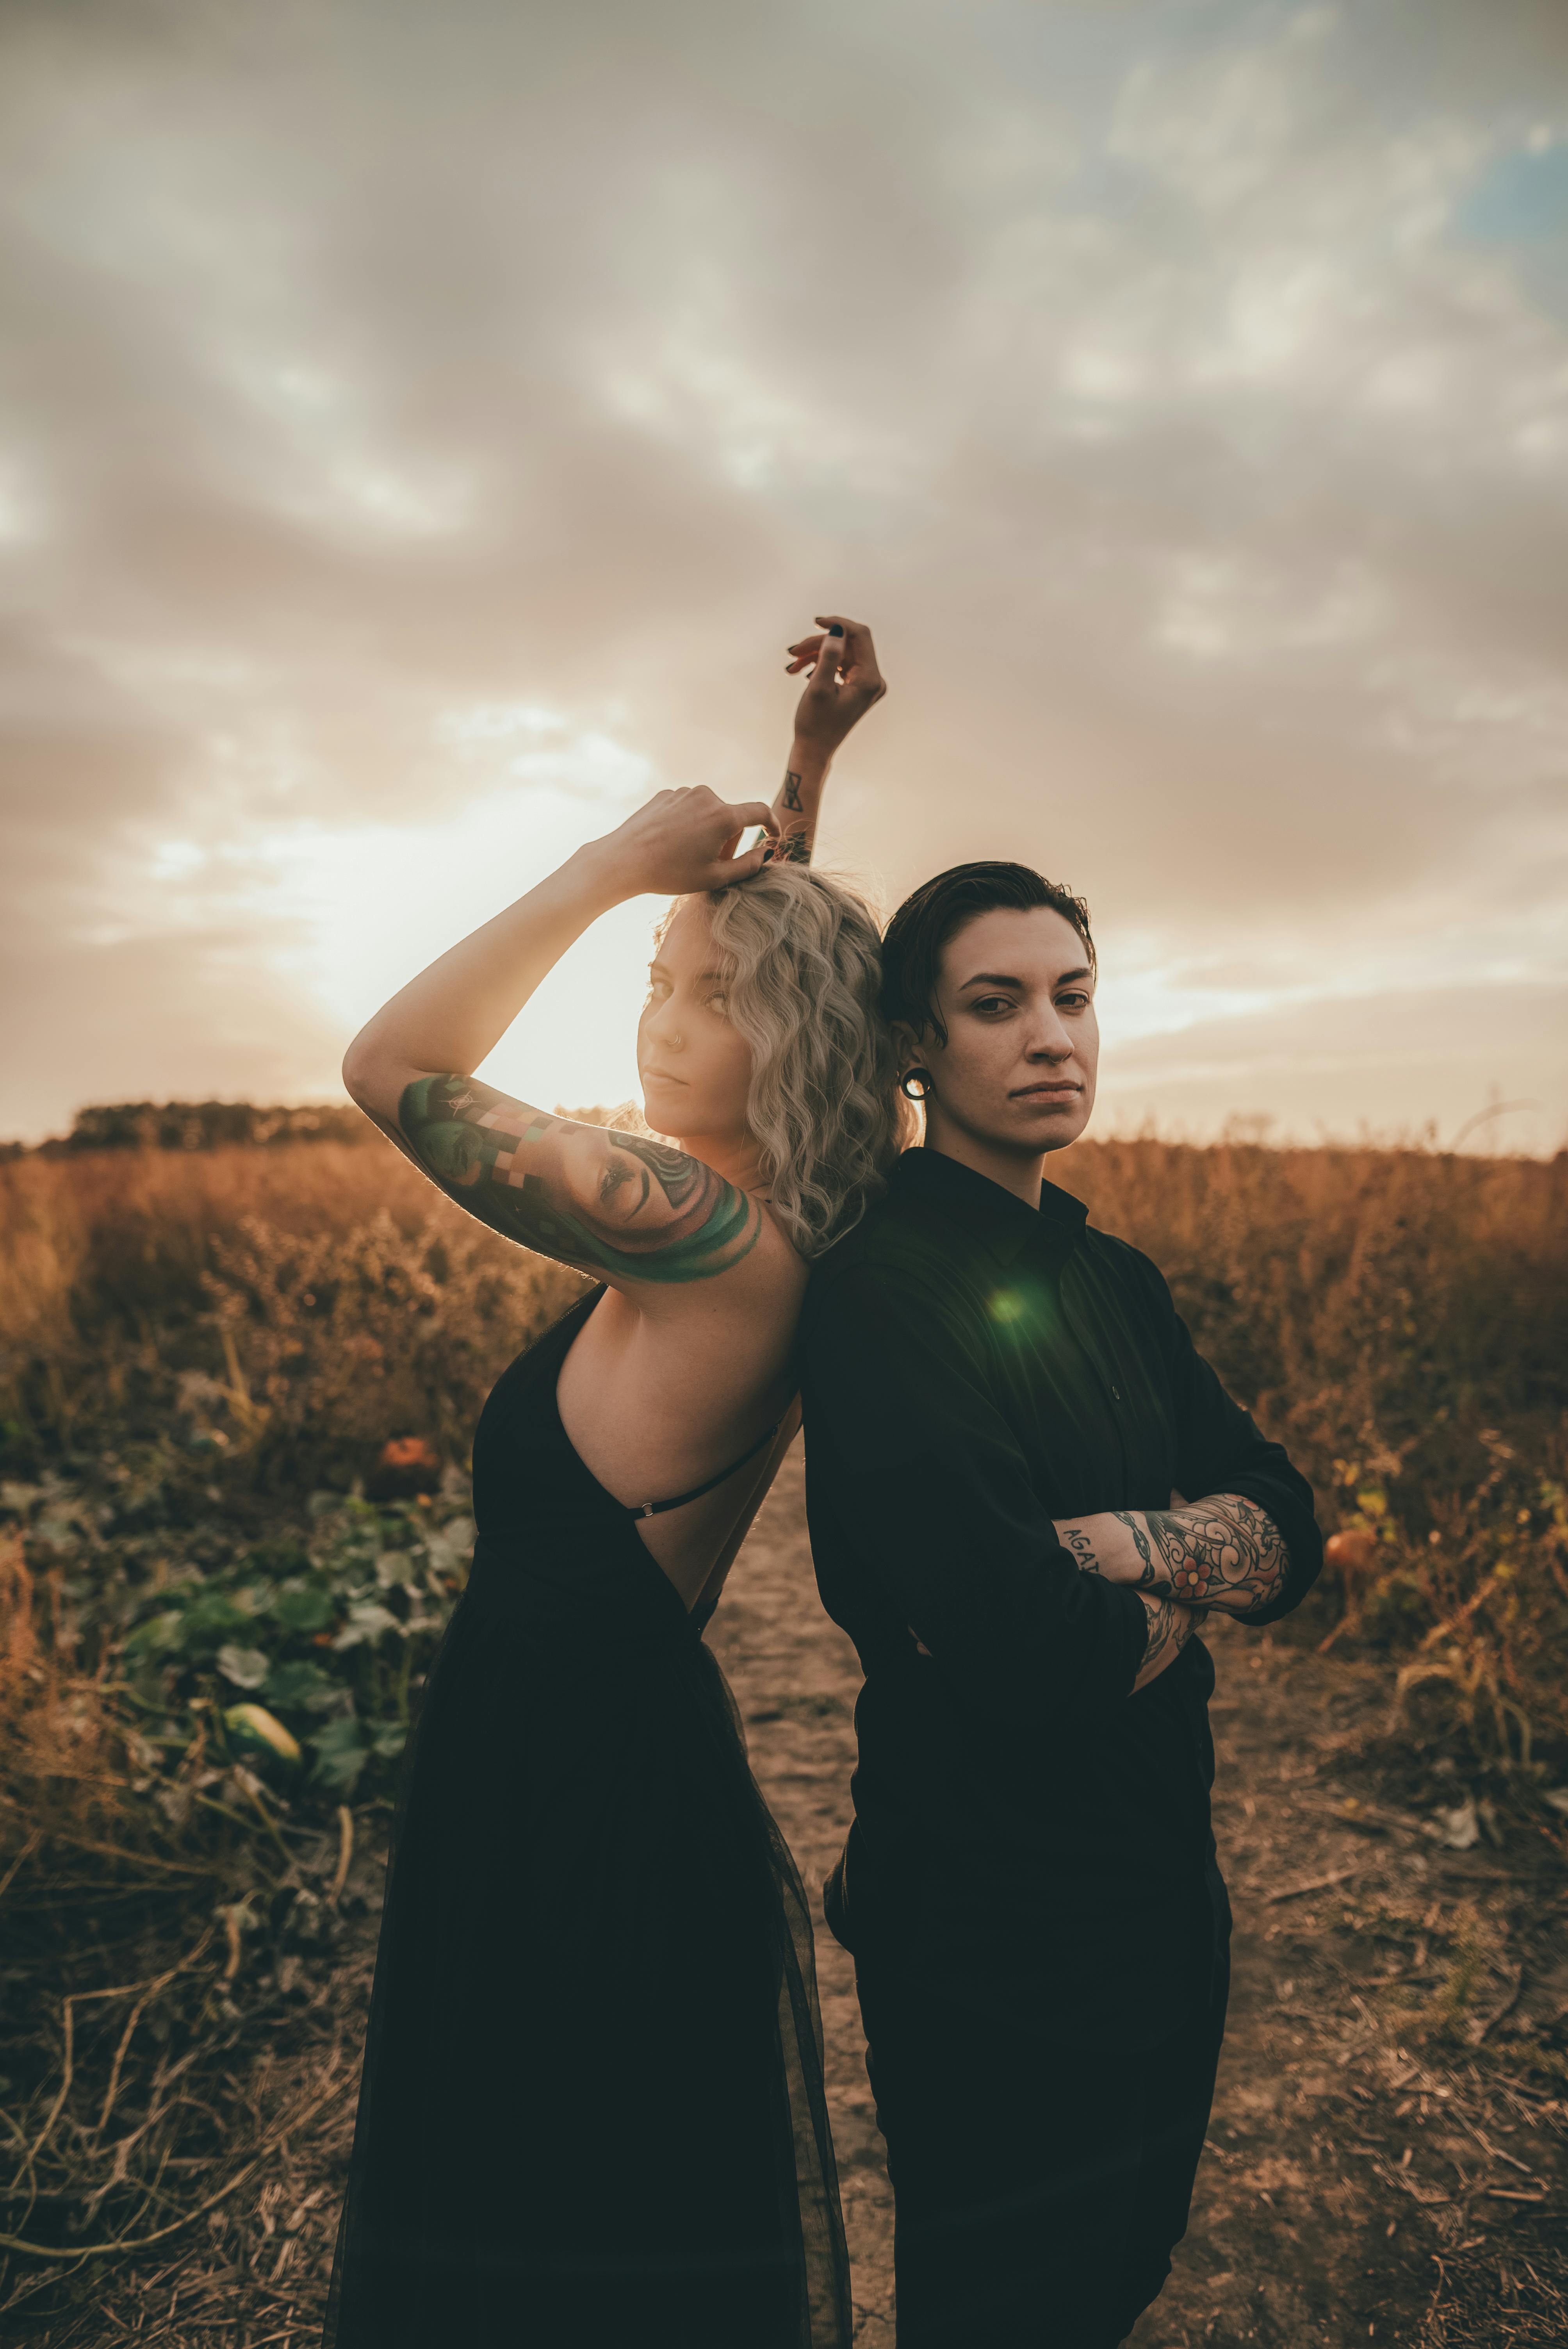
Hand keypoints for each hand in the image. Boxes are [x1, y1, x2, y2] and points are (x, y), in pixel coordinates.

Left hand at [587, 786, 778, 898]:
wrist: (624, 860)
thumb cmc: (670, 873)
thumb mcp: (715, 877)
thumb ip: (748, 865)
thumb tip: (765, 851)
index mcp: (723, 816)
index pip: (760, 812)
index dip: (771, 824)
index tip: (772, 836)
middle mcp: (706, 796)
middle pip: (731, 816)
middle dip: (728, 838)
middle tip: (710, 863)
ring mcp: (684, 792)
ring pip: (709, 812)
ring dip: (707, 830)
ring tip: (686, 854)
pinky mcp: (666, 794)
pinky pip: (688, 808)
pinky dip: (688, 824)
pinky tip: (671, 842)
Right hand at [785, 614, 886, 760]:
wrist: (814, 750)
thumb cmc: (815, 724)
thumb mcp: (818, 688)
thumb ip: (829, 657)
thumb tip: (837, 631)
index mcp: (870, 680)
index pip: (860, 636)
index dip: (838, 624)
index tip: (816, 622)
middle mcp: (873, 680)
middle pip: (848, 644)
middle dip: (819, 644)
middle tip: (793, 652)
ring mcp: (865, 684)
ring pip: (841, 654)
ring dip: (816, 654)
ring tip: (792, 665)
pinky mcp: (856, 687)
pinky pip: (840, 665)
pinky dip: (821, 664)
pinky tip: (803, 672)